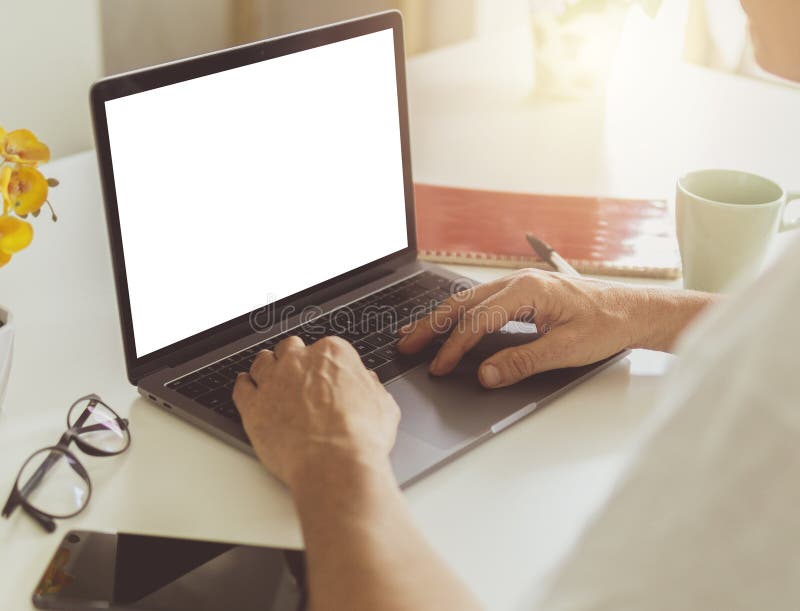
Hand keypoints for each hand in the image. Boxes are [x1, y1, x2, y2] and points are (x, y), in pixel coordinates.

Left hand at [233, 336, 400, 489]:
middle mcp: (299, 361)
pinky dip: (244, 386)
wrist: (335, 464)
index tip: (324, 377)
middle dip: (293, 362)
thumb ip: (370, 387)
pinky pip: (241, 387)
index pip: (324, 348)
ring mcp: (273, 381)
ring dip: (267, 369)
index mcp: (332, 354)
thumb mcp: (382, 405)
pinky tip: (247, 387)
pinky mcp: (252, 405)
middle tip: (298, 378)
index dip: (323, 365)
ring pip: (263, 362)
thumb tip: (367, 383)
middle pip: (289, 349)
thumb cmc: (360, 437)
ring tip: (270, 379)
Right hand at [397, 269, 648, 388]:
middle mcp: (518, 281)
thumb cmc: (606, 325)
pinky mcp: (521, 294)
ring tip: (415, 334)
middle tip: (406, 345)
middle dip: (432, 325)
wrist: (632, 311)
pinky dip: (458, 315)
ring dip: (440, 318)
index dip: (455, 346)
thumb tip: (486, 375)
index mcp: (528, 289)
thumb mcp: (565, 350)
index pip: (478, 319)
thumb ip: (522, 362)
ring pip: (468, 300)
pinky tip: (446, 324)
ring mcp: (518, 285)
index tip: (439, 367)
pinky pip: (480, 302)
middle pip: (463, 304)